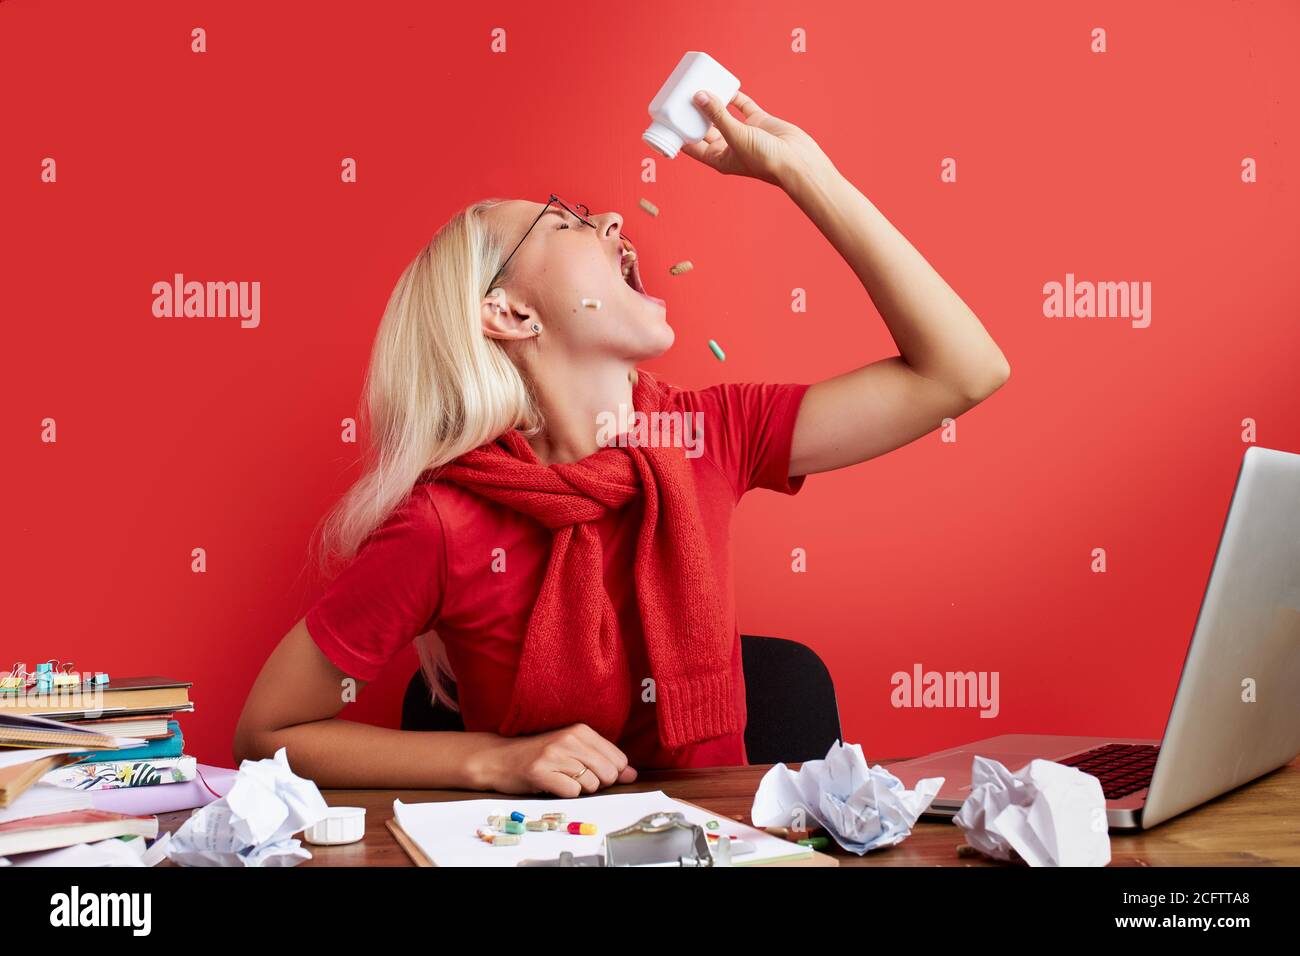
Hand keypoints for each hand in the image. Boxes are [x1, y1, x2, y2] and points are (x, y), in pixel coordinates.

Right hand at [476, 723, 638, 796]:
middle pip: (609, 774)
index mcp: (581, 730)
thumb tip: (633, 774)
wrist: (500, 758)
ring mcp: (554, 754)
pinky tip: (552, 784)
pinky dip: (565, 794)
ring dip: (579, 789)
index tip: (590, 771)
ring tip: (561, 778)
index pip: (619, 760)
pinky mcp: (540, 772)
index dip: (609, 773)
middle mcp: (569, 739)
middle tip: (574, 777)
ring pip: (591, 785)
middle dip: (597, 783)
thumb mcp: (573, 750)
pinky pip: (572, 792)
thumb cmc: (540, 755)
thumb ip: (604, 760)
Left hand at [681, 88, 834, 187]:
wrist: (798, 160)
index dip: (680, 132)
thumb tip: (698, 95)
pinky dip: (734, 96)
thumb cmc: (765, 159)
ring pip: (722, 115)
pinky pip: (742, 106)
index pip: (692, 146)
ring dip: (712, 102)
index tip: (668, 117)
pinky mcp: (759, 122)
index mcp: (719, 158)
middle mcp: (729, 147)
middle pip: (705, 128)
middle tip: (681, 97)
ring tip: (699, 87)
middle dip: (693, 114)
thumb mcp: (736, 136)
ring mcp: (744, 133)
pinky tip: (724, 84)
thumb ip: (717, 115)